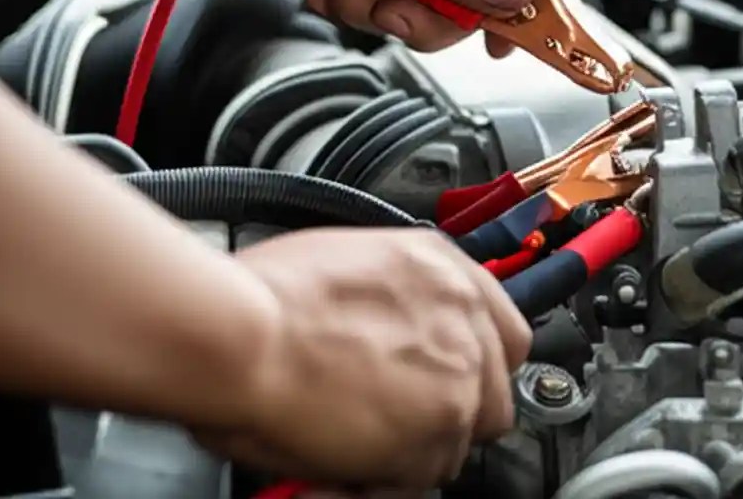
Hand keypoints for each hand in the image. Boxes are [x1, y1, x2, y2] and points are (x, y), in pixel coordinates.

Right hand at [195, 227, 530, 488]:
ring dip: (414, 451)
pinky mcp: (439, 428)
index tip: (451, 383)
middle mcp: (463, 317)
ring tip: (356, 442)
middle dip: (450, 417)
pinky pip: (424, 475)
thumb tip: (390, 334)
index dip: (476, 366)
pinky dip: (389, 480)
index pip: (504, 331)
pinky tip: (345, 463)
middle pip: (492, 394)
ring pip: (459, 441)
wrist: (238, 336)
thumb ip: (393, 302)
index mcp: (442, 268)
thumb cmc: (262, 300)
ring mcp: (459, 375)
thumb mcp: (347, 265)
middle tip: (395, 424)